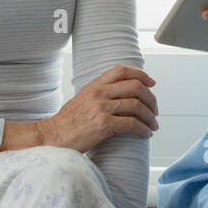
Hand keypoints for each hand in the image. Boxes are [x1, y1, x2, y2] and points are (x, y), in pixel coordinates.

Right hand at [39, 64, 157, 152]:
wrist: (52, 137)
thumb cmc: (67, 122)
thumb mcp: (82, 99)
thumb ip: (100, 93)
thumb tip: (122, 94)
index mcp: (95, 85)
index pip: (122, 70)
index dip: (141, 75)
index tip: (152, 83)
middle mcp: (99, 93)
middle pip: (136, 87)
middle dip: (151, 99)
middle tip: (155, 110)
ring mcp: (101, 108)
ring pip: (137, 106)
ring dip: (150, 117)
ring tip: (153, 126)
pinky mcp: (103, 124)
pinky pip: (132, 124)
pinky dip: (143, 129)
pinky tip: (145, 134)